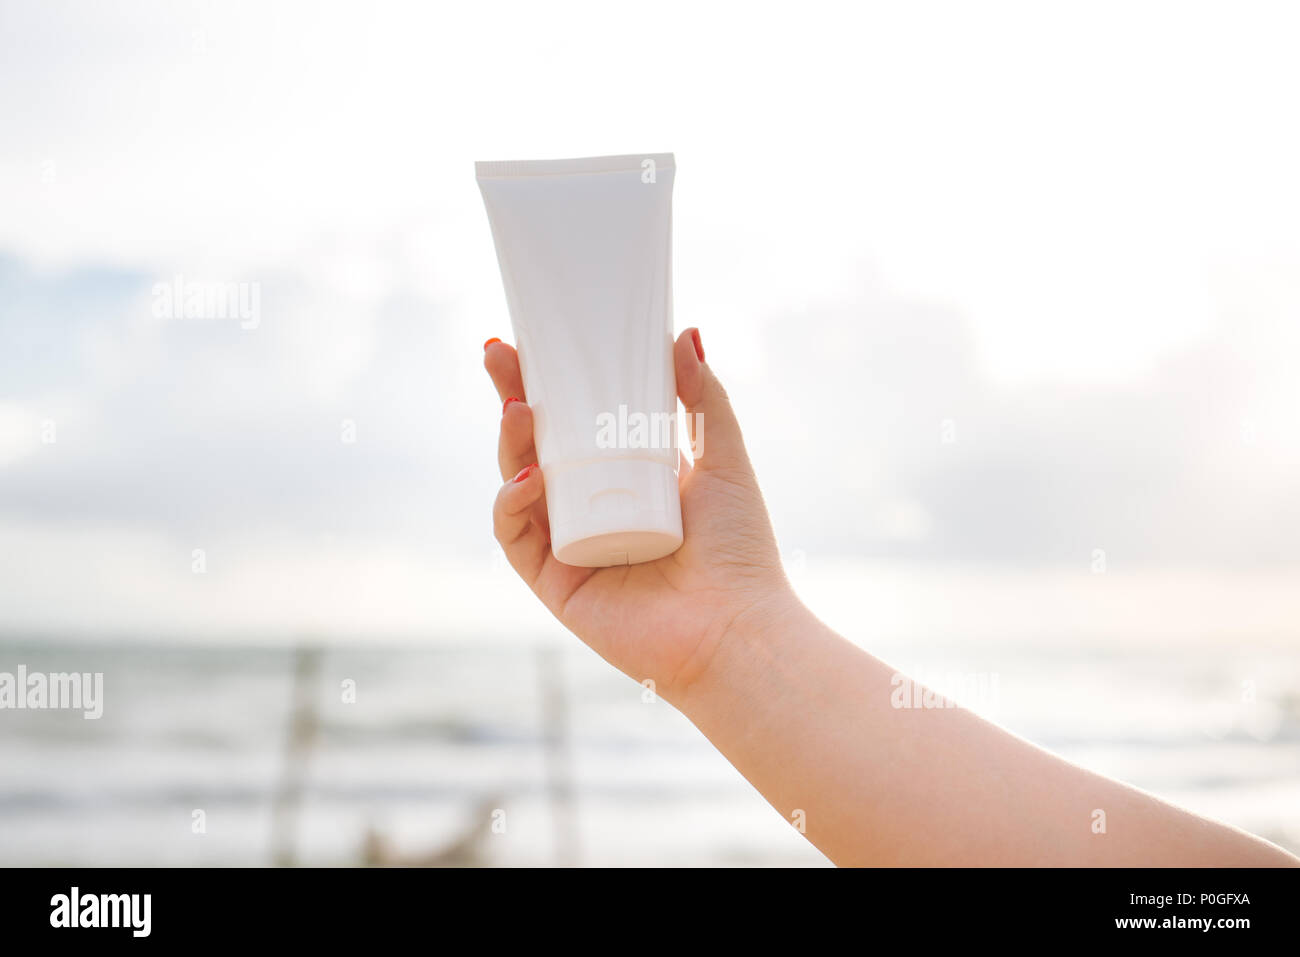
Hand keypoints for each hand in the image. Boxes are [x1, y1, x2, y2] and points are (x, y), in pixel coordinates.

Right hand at [484, 328, 794, 702]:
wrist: (735, 629)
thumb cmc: (738, 551)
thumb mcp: (724, 459)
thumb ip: (703, 399)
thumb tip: (685, 333)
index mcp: (626, 480)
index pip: (576, 420)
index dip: (550, 382)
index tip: (532, 338)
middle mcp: (591, 509)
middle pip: (536, 445)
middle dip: (511, 397)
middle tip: (498, 354)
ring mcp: (568, 545)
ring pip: (518, 484)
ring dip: (509, 444)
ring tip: (519, 410)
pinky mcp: (554, 583)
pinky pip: (516, 537)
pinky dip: (512, 506)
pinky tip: (529, 480)